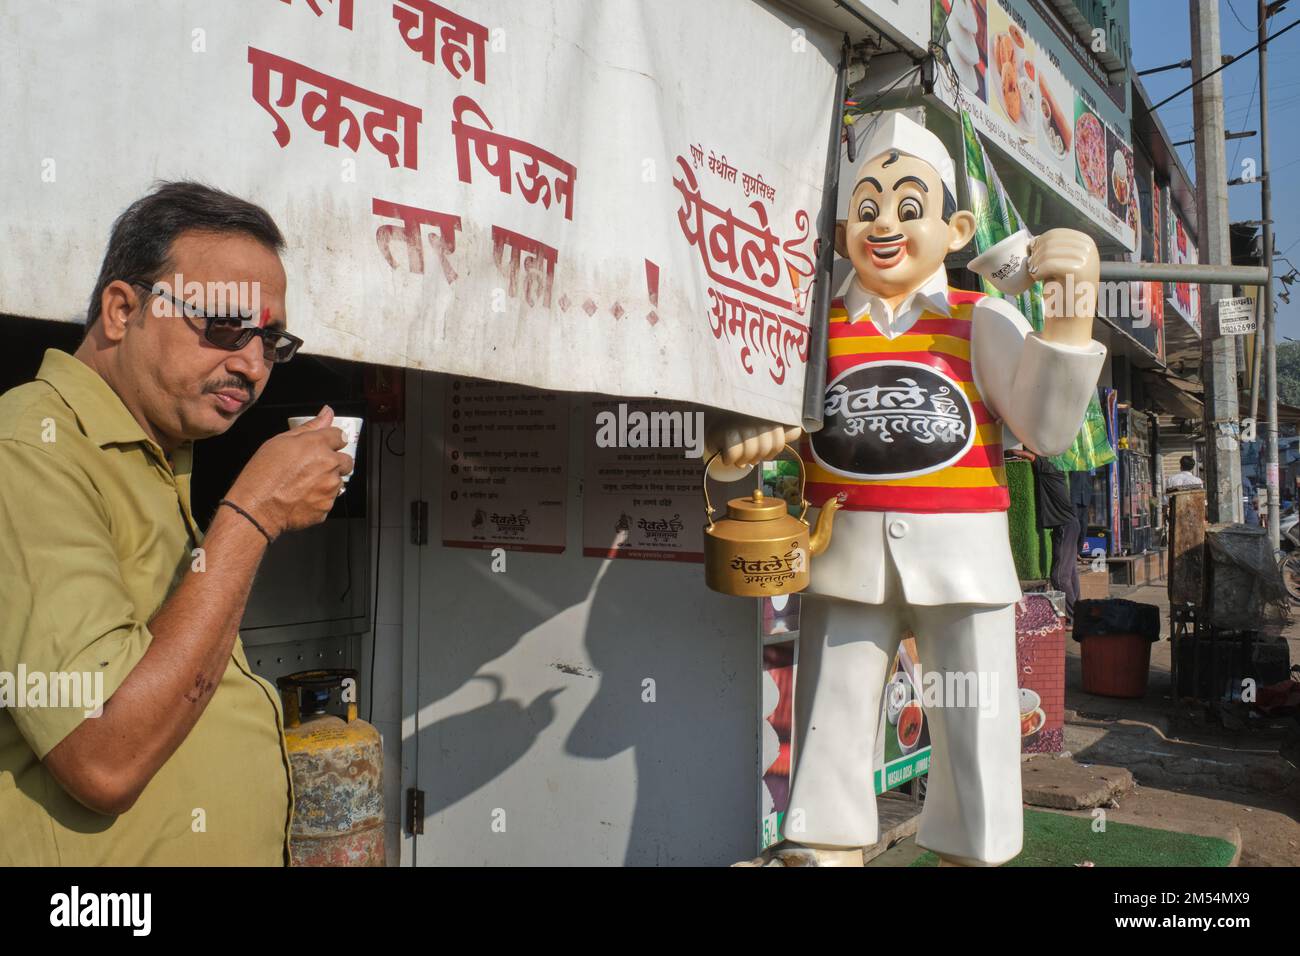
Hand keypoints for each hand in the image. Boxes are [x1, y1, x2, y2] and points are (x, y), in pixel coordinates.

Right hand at [226, 406, 352, 536]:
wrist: (257, 508)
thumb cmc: (263, 474)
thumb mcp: (280, 441)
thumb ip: (309, 427)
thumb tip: (327, 412)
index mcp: (317, 445)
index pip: (340, 436)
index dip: (332, 441)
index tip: (325, 446)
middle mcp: (329, 465)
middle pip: (346, 460)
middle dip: (335, 462)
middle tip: (314, 468)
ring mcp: (330, 487)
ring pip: (338, 481)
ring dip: (327, 481)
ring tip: (303, 484)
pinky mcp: (327, 506)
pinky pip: (329, 499)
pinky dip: (320, 498)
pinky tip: (302, 497)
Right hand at [704, 414, 802, 480]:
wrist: (706, 414)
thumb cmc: (736, 420)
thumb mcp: (761, 420)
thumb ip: (782, 426)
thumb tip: (794, 432)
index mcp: (767, 413)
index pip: (778, 442)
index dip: (770, 451)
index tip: (760, 448)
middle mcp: (756, 415)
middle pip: (764, 450)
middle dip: (755, 456)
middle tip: (747, 452)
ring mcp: (741, 423)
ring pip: (750, 454)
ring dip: (742, 459)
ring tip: (737, 454)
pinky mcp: (725, 431)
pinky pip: (734, 455)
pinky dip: (729, 459)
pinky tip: (726, 453)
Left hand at [1029, 228, 1098, 347]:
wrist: (1070, 316)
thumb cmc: (1062, 290)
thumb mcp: (1060, 263)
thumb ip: (1054, 249)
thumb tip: (1033, 238)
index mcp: (1086, 242)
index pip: (1055, 233)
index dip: (1038, 244)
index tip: (1033, 258)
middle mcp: (1089, 247)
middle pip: (1051, 241)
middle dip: (1036, 254)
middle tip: (1032, 268)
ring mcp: (1087, 258)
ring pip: (1048, 251)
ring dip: (1036, 263)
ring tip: (1035, 275)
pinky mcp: (1080, 270)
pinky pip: (1049, 263)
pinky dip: (1038, 271)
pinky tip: (1037, 279)